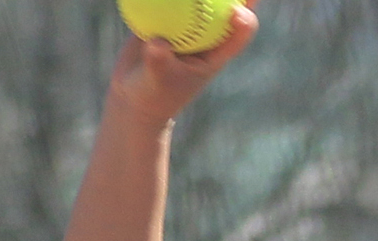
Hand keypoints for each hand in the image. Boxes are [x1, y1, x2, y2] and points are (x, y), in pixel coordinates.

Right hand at [107, 2, 259, 128]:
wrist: (133, 93)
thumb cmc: (151, 94)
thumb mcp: (156, 80)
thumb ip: (159, 61)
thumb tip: (157, 42)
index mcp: (216, 52)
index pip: (240, 34)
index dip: (245, 20)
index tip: (236, 10)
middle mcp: (207, 35)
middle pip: (225, 7)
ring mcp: (188, 24)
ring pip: (198, 0)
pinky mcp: (167, 17)